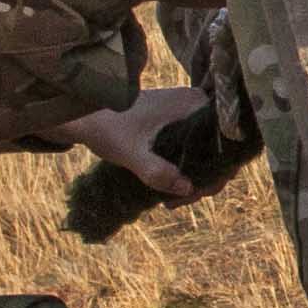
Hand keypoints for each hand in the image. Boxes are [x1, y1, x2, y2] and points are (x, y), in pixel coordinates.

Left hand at [54, 86, 220, 201]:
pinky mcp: (178, 121)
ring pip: (206, 152)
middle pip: (218, 150)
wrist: (83, 114)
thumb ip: (157, 171)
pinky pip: (193, 148)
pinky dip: (186, 168)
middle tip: (177, 202)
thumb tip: (188, 189)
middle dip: (203, 180)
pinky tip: (171, 188)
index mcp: (193, 104)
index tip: (195, 193)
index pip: (224, 143)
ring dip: (194, 177)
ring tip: (172, 200)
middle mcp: (197, 104)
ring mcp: (188, 112)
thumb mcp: (130, 153)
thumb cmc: (106, 128)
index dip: (217, 172)